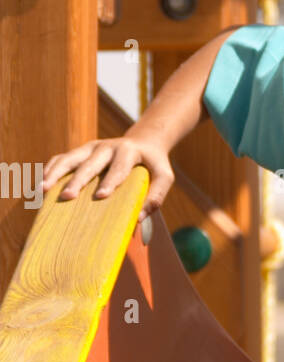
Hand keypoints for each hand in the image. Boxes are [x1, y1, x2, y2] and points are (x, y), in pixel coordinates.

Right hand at [41, 134, 175, 221]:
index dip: (110, 181)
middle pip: (89, 163)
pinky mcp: (80, 151)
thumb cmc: (153, 164)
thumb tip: (139, 219)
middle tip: (68, 197)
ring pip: (69, 158)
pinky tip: (40, 185)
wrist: (144, 142)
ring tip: (43, 190)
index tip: (101, 196)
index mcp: (127, 151)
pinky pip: (61, 159)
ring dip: (55, 173)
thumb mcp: (164, 177)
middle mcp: (106, 146)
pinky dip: (50, 170)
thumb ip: (156, 196)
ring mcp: (90, 147)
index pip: (118, 167)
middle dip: (78, 180)